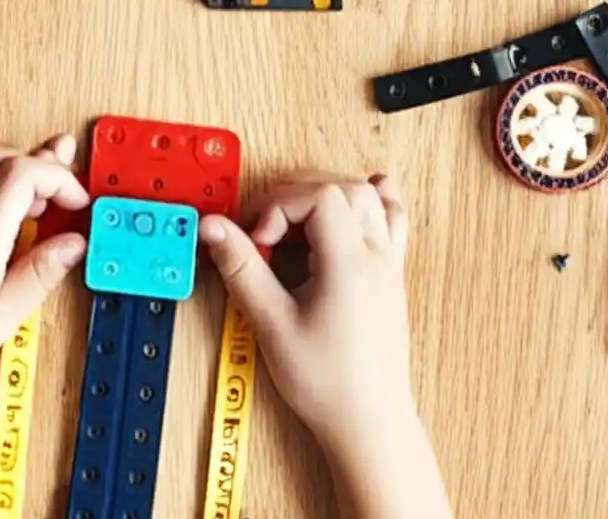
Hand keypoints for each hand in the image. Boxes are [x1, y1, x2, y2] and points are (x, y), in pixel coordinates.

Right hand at [198, 172, 411, 450]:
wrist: (369, 420)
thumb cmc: (326, 382)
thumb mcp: (272, 324)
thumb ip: (242, 269)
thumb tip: (214, 228)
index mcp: (350, 263)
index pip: (319, 195)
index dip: (278, 204)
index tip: (258, 238)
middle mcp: (376, 255)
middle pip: (343, 187)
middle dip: (296, 195)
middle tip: (266, 229)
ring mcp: (389, 264)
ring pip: (370, 196)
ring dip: (329, 194)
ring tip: (297, 221)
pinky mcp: (392, 276)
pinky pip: (393, 219)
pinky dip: (373, 202)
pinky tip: (351, 212)